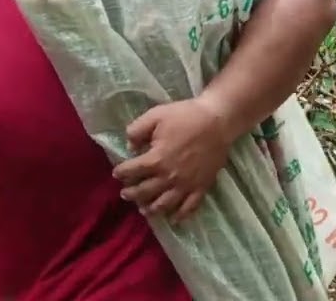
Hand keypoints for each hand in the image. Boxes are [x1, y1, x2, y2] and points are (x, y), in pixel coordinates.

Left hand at [113, 98, 234, 221]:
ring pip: (164, 204)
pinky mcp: (201, 187)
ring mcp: (186, 185)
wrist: (218, 121)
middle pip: (144, 192)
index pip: (131, 171)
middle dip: (132, 194)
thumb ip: (136, 131)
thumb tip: (130, 147)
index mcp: (156, 159)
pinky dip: (180, 216)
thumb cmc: (186, 116)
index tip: (117, 172)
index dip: (121, 172)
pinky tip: (174, 219)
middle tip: (125, 194)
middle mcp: (169, 177)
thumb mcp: (155, 115)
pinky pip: (189, 207)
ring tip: (144, 209)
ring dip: (151, 209)